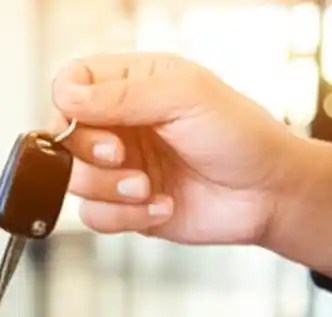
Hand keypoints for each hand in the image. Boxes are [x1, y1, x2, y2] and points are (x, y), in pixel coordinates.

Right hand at [50, 52, 302, 245]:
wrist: (269, 193)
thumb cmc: (240, 134)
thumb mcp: (186, 97)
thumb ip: (123, 95)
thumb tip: (66, 98)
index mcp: (130, 84)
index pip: (70, 84)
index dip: (69, 105)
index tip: (96, 123)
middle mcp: (119, 125)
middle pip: (61, 137)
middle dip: (88, 152)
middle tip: (121, 156)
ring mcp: (120, 168)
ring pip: (73, 181)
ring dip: (109, 189)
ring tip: (148, 187)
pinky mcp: (126, 207)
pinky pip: (94, 217)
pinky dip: (125, 217)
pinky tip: (162, 206)